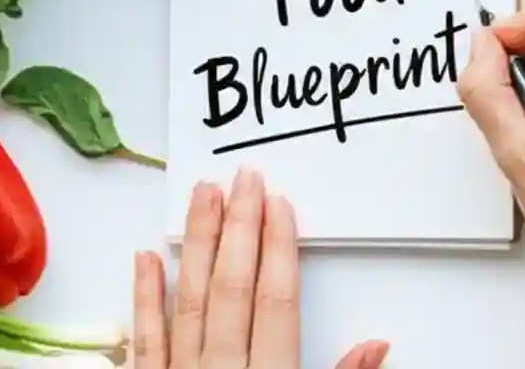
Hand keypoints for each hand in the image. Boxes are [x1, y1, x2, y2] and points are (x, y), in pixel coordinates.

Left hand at [132, 168, 389, 368]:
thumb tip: (378, 345)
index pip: (276, 303)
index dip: (279, 250)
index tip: (280, 204)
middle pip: (232, 289)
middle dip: (241, 228)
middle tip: (245, 179)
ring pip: (191, 301)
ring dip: (198, 244)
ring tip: (204, 196)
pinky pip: (146, 339)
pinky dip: (145, 297)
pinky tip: (147, 256)